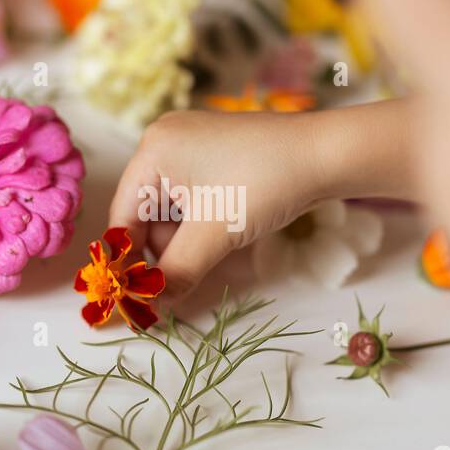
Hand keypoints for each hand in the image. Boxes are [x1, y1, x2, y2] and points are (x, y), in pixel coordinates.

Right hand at [109, 109, 327, 302]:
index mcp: (152, 150)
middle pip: (145, 214)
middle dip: (164, 250)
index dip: (129, 259)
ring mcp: (193, 146)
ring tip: (214, 251)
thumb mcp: (212, 234)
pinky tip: (225, 234)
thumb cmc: (262, 184)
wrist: (326, 155)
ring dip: (186, 241)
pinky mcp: (219, 155)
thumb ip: (176, 273)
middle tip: (183, 280)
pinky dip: (203, 224)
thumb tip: (151, 308)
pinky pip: (194, 198)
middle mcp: (166, 141)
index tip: (139, 296)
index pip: (123, 216)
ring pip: (172, 211)